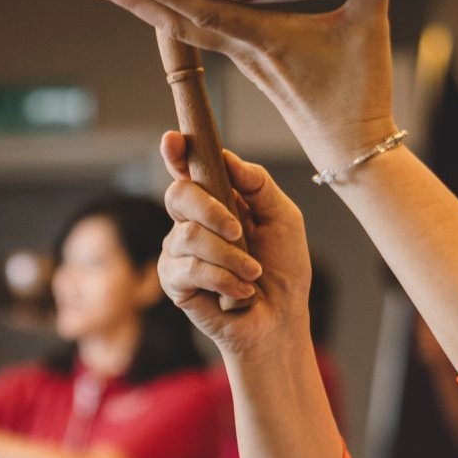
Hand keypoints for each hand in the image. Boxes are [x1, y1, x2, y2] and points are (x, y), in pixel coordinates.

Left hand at [90, 0, 409, 171]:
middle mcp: (245, 50)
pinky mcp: (256, 66)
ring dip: (153, 10)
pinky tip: (173, 7)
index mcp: (262, 40)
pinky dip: (181, 19)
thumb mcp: (369, 33)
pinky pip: (207, 37)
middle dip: (138, 3)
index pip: (204, 12)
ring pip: (189, 30)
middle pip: (180, 23)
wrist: (352, 145)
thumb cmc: (358, 92)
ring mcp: (247, 60)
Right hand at [158, 132, 310, 354]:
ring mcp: (179, 250)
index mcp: (216, 200)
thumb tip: (227, 157)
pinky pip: (190, 268)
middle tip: (239, 229)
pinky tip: (242, 292)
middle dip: (209, 209)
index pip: (188, 169)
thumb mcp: (283, 218)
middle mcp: (191, 220)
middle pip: (179, 194)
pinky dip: (223, 279)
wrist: (280, 319)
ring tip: (252, 273)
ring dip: (229, 255)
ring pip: (188, 235)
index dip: (177, 152)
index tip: (175, 139)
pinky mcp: (174, 281)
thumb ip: (258, 184)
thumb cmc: (282, 269)